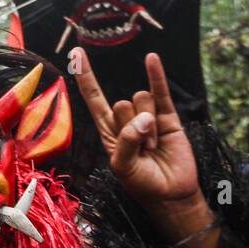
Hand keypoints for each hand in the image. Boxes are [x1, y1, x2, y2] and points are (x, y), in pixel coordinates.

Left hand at [73, 48, 218, 247]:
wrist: (172, 194)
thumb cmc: (142, 184)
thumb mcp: (124, 167)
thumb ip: (127, 142)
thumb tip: (144, 118)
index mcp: (108, 131)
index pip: (94, 98)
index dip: (86, 77)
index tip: (77, 53)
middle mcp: (126, 120)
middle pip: (121, 104)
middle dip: (132, 128)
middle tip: (143, 151)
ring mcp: (147, 116)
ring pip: (140, 101)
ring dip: (149, 128)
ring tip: (154, 147)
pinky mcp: (167, 117)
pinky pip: (160, 92)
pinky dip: (156, 75)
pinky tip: (151, 59)